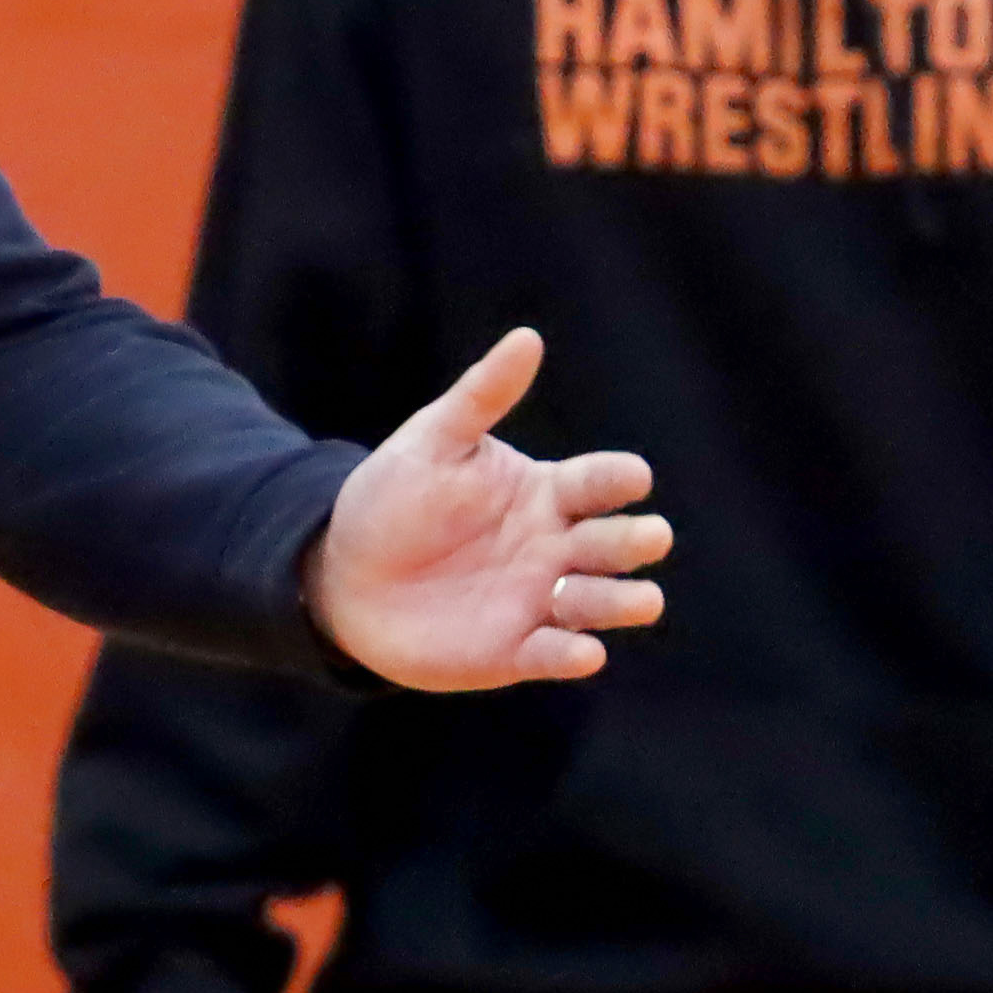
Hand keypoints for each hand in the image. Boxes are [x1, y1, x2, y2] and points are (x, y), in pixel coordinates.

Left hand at [305, 327, 667, 688]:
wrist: (342, 573)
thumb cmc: (394, 499)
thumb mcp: (433, 441)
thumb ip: (481, 395)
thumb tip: (527, 338)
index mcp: (547, 493)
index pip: (598, 482)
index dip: (618, 480)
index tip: (632, 477)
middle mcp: (557, 547)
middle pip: (615, 544)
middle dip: (636, 541)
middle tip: (650, 536)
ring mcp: (540, 601)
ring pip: (602, 602)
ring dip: (622, 601)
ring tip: (642, 599)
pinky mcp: (514, 650)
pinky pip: (554, 654)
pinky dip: (573, 654)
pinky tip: (584, 652)